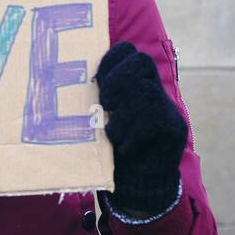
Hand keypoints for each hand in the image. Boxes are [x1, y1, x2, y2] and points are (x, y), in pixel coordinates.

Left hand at [95, 41, 186, 216]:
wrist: (136, 182)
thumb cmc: (109, 147)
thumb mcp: (98, 118)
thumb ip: (93, 99)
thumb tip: (59, 82)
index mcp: (133, 83)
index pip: (128, 52)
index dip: (112, 58)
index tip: (95, 78)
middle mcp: (154, 90)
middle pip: (142, 62)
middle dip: (119, 79)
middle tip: (105, 103)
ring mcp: (168, 108)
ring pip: (146, 93)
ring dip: (122, 116)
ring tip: (112, 135)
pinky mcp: (175, 128)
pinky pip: (154, 119)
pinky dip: (133, 135)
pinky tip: (125, 148)